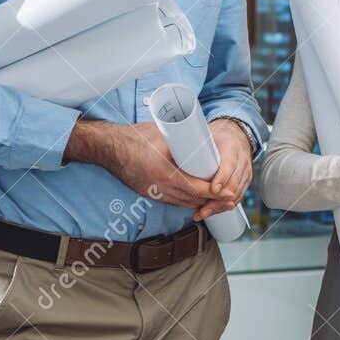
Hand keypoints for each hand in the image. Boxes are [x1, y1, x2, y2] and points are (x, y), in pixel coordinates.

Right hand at [65, 120, 221, 210]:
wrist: (108, 147)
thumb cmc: (135, 137)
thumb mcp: (163, 136)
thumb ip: (182, 141)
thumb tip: (207, 141)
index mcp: (163, 172)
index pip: (196, 189)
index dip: (216, 193)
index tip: (230, 193)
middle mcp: (158, 187)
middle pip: (192, 200)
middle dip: (213, 202)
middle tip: (230, 198)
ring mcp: (152, 192)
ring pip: (183, 203)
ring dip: (201, 203)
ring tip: (219, 199)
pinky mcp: (148, 194)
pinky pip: (173, 202)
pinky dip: (188, 201)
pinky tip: (198, 198)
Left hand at [195, 119, 253, 222]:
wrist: (236, 137)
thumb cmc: (218, 139)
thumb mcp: (207, 138)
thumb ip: (195, 147)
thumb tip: (174, 153)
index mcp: (231, 148)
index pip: (229, 165)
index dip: (222, 178)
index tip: (213, 189)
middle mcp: (242, 161)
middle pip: (233, 185)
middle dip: (218, 199)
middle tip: (203, 208)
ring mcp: (246, 172)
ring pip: (236, 194)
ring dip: (219, 206)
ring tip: (203, 213)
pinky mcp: (245, 181)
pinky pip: (238, 197)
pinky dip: (224, 206)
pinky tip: (212, 212)